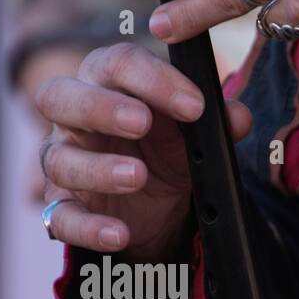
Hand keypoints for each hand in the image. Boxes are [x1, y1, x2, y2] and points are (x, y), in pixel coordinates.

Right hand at [36, 43, 251, 258]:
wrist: (152, 205)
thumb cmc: (163, 149)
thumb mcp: (192, 135)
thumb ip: (215, 123)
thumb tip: (239, 118)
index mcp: (107, 85)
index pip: (117, 64)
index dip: (153, 79)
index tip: (194, 105)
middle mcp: (75, 119)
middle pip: (60, 96)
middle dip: (100, 107)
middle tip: (141, 121)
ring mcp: (64, 162)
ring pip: (59, 159)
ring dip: (98, 168)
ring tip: (138, 175)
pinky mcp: (65, 206)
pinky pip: (62, 217)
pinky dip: (88, 227)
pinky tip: (119, 233)